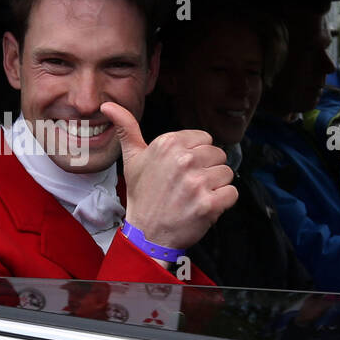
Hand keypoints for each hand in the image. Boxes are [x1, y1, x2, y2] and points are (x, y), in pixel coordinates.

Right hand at [101, 102, 237, 250]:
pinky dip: (223, 202)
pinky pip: (232, 193)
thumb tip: (108, 105)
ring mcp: (197, 182)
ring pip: (226, 173)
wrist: (146, 234)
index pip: (205, 139)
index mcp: (168, 144)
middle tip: (188, 186)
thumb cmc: (142, 196)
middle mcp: (183, 159)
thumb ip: (126, 128)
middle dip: (207, 170)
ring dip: (215, 187)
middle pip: (218, 154)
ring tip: (195, 196)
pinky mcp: (209, 203)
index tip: (181, 170)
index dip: (197, 156)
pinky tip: (204, 206)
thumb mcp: (132, 159)